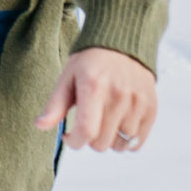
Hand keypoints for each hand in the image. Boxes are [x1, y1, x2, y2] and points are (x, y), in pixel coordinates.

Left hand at [36, 46, 156, 151]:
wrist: (123, 45)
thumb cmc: (90, 63)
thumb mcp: (68, 77)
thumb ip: (55, 104)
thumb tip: (39, 126)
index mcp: (93, 86)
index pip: (86, 130)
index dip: (74, 142)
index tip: (68, 137)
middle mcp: (118, 95)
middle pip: (102, 142)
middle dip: (89, 140)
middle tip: (86, 124)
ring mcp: (137, 103)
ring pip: (119, 146)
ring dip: (108, 141)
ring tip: (103, 123)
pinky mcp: (151, 108)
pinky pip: (137, 142)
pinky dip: (125, 141)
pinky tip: (117, 126)